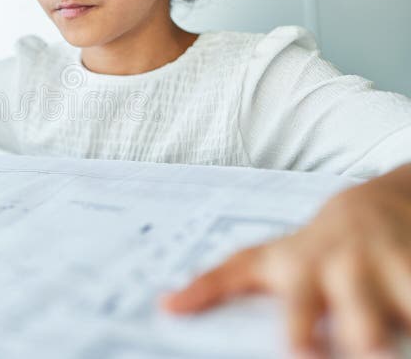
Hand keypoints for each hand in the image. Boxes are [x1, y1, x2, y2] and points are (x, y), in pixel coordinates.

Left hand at [160, 164, 410, 357]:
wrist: (373, 209)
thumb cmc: (308, 248)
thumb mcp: (263, 260)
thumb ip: (216, 284)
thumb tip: (166, 307)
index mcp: (301, 273)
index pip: (296, 309)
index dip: (300, 334)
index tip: (301, 354)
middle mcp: (348, 271)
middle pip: (363, 325)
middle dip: (365, 342)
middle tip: (366, 354)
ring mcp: (393, 271)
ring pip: (410, 305)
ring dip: (408, 318)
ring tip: (396, 346)